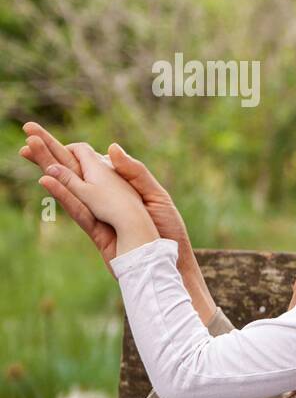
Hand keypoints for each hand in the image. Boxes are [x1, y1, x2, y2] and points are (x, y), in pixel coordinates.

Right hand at [20, 123, 189, 265]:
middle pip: (71, 172)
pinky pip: (77, 211)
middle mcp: (105, 197)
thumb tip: (111, 146)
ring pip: (69, 189)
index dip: (67, 148)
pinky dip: (63, 195)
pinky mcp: (96, 232)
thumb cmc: (167, 228)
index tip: (46, 135)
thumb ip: (134, 172)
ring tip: (28, 152)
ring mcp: (98, 214)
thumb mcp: (155, 196)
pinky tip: (46, 179)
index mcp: (119, 184)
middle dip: (48, 154)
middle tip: (27, 137)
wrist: (166, 261)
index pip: (88, 160)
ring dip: (49, 169)